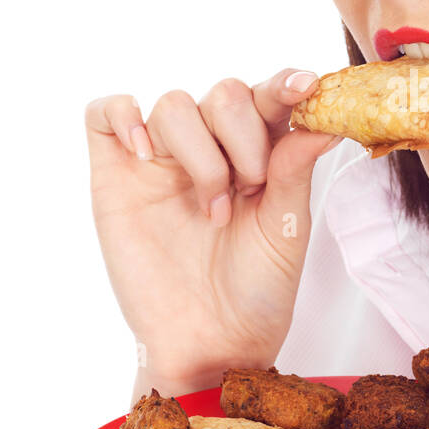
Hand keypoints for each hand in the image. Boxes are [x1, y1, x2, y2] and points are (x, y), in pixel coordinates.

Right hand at [85, 69, 342, 394]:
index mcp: (259, 153)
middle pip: (223, 93)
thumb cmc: (256, 290)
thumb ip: (294, 171)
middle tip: (250, 187)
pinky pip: (104, 113)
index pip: (269, 98)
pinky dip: (123, 116)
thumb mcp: (286, 230)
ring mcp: (161, 159)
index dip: (286, 84)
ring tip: (212, 208)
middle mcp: (210, 147)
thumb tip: (324, 122)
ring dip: (199, 151)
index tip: (307, 86)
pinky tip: (145, 154)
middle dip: (243, 136)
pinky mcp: (115, 175)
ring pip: (174, 103)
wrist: (210, 344)